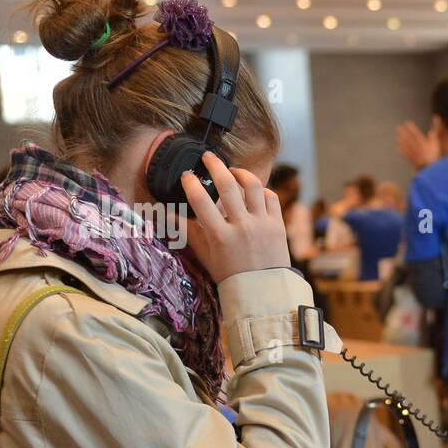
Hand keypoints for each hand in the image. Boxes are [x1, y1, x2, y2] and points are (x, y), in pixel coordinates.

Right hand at [180, 152, 290, 283]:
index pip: (200, 200)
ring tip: (232, 170)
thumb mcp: (206, 255)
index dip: (191, 183)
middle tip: (208, 157)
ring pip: (252, 186)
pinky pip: (271, 197)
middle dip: (215, 165)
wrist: (263, 290)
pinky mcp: (278, 225)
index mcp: (220, 236)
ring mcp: (262, 224)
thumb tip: (169, 214)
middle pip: (227, 184)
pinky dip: (261, 190)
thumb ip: (189, 232)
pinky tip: (253, 190)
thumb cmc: (231, 274)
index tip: (187, 175)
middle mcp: (242, 226)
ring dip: (241, 172)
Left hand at [396, 121, 438, 170]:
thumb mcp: (436, 144)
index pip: (415, 133)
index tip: (407, 123)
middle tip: (398, 128)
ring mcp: (413, 153)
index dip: (411, 128)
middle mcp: (415, 146)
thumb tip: (431, 130)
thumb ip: (433, 135)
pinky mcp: (412, 160)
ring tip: (397, 136)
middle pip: (408, 138)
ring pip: (405, 145)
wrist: (429, 168)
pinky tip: (398, 148)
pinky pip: (405, 154)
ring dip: (400, 140)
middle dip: (402, 132)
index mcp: (422, 142)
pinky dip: (401, 151)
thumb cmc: (433, 156)